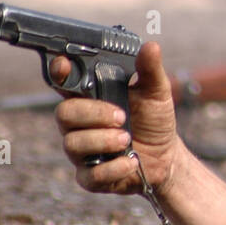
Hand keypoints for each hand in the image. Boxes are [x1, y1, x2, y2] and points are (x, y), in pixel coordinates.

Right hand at [51, 41, 181, 194]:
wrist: (166, 157)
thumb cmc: (154, 121)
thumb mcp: (157, 93)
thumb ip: (149, 71)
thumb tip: (150, 47)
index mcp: (90, 98)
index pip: (63, 82)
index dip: (59, 73)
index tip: (64, 65)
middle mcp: (80, 124)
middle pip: (63, 114)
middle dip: (93, 114)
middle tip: (121, 117)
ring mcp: (82, 151)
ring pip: (73, 144)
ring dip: (103, 140)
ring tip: (127, 140)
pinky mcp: (89, 177)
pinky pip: (89, 175)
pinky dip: (113, 168)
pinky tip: (131, 162)